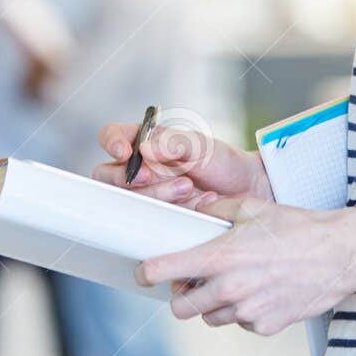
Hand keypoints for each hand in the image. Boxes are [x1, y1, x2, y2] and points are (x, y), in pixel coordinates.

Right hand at [93, 117, 270, 207]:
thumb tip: (144, 148)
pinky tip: (196, 205)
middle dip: (129, 177)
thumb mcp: (200, 145)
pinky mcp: (156, 218)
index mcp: (145, 142)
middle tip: (152, 175)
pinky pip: (148, 219)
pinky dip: (171, 212)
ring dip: (156, 194)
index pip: (112, 136)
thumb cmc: (221, 161)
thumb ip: (173, 143)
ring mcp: (146, 195)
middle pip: (109, 174)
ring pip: (129, 199)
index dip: (111, 142)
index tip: (124, 152)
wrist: (245, 191)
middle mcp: (139, 168)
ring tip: (188, 188)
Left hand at [138, 197, 355, 334]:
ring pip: (211, 317)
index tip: (144, 271)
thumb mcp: (254, 208)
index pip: (165, 271)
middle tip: (192, 281)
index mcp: (221, 257)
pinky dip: (242, 311)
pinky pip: (240, 322)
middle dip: (181, 295)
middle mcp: (230, 289)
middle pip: (181, 308)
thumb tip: (199, 210)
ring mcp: (247, 312)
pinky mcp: (266, 326)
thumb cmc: (299, 228)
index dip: (148, 272)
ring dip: (213, 304)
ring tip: (234, 282)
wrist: (340, 255)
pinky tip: (261, 290)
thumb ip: (219, 209)